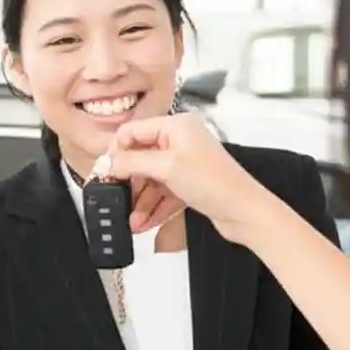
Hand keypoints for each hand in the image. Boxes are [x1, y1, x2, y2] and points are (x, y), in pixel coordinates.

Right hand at [105, 114, 279, 244]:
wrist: (245, 211)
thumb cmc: (214, 182)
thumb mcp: (166, 168)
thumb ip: (132, 163)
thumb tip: (106, 162)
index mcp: (175, 126)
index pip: (133, 131)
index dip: (116, 152)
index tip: (103, 173)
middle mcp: (180, 141)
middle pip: (140, 158)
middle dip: (129, 183)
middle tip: (115, 199)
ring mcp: (185, 163)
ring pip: (151, 180)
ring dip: (140, 201)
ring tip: (132, 222)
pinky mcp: (190, 183)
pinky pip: (163, 193)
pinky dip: (153, 208)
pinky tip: (143, 224)